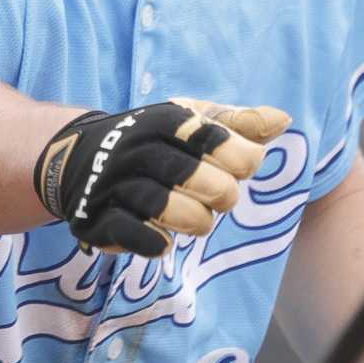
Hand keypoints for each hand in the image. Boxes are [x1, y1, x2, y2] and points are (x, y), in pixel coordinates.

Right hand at [34, 97, 290, 257]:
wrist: (80, 159)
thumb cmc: (157, 142)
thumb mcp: (194, 123)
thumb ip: (239, 124)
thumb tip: (283, 121)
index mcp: (163, 120)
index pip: (210, 136)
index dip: (240, 156)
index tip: (246, 166)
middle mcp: (134, 148)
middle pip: (188, 173)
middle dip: (220, 192)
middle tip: (226, 199)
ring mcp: (112, 183)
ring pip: (160, 205)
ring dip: (193, 220)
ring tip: (201, 222)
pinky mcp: (96, 217)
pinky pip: (130, 233)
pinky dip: (155, 242)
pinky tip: (166, 242)